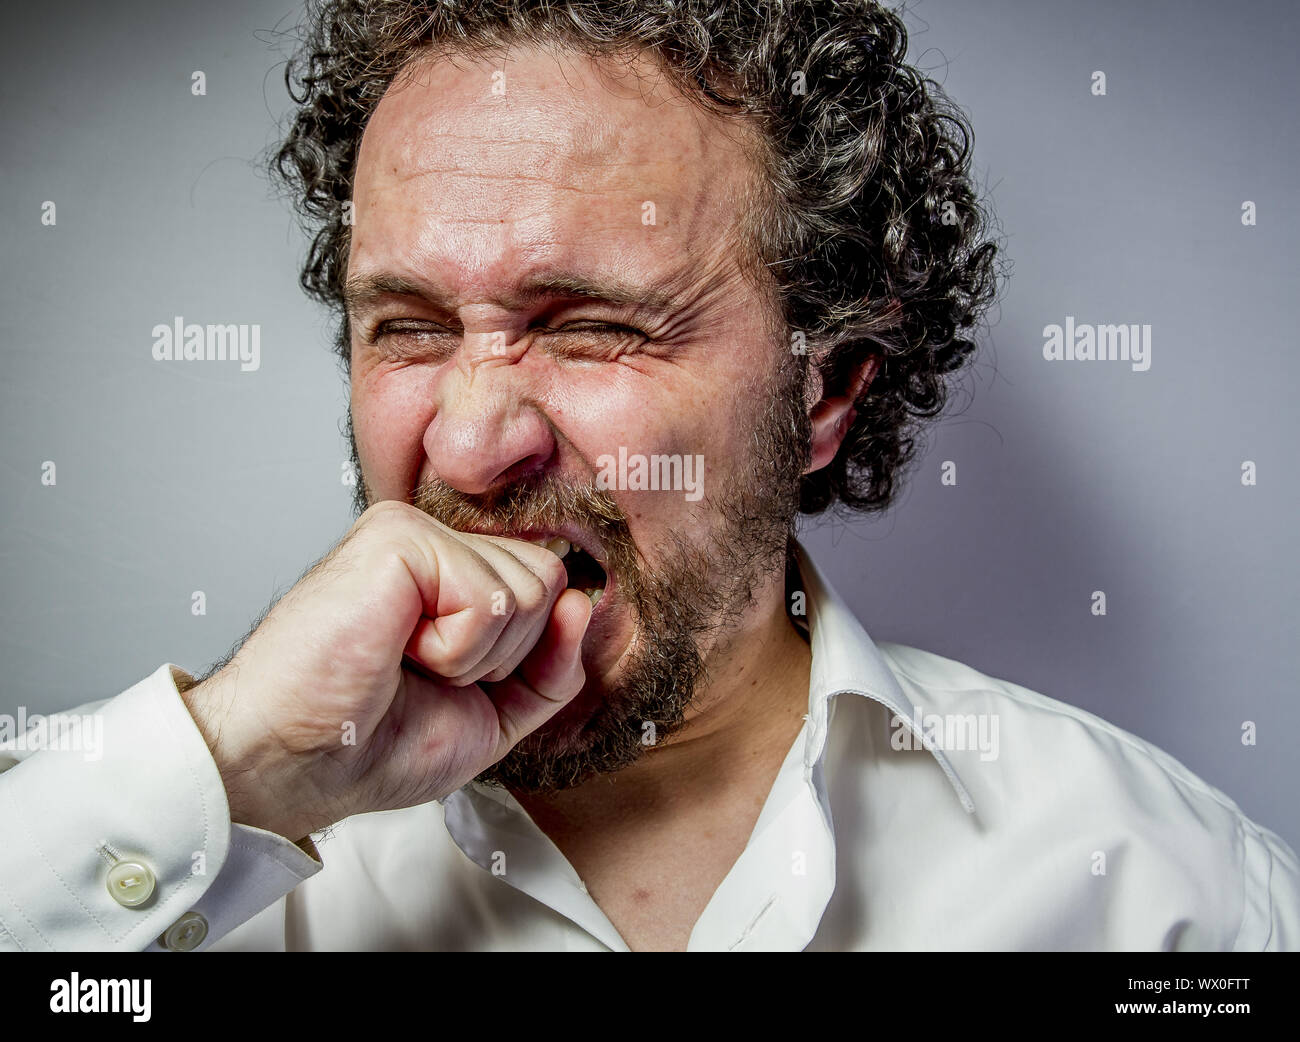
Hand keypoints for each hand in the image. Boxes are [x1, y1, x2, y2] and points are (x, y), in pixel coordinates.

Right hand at [180, 500, 590, 839]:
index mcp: (452, 575)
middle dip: (504, 657)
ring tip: (404, 662)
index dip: (522, 658)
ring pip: (531, 590)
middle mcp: (435, 543)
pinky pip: (492, 597)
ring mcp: (415, 532)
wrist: (294, 765)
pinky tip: (396, 650)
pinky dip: (456, 650)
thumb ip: (552, 666)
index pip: (550, 591)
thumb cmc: (371, 743)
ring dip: (476, 658)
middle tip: (422, 674)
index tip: (449, 684)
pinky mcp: (399, 536)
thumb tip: (582, 602)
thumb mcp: (494, 715)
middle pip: (549, 583)